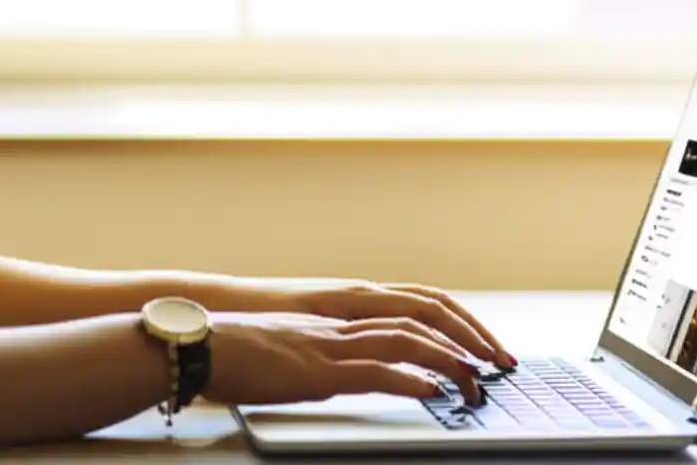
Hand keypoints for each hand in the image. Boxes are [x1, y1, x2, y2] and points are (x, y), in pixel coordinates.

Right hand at [258, 280, 515, 368]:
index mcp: (340, 314)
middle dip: (466, 338)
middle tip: (497, 362)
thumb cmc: (237, 349)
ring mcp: (329, 344)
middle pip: (420, 317)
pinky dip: (408, 378)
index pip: (412, 306)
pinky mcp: (314, 371)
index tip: (480, 343)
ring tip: (476, 376)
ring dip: (447, 357)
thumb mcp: (294, 348)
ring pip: (404, 339)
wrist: (199, 344)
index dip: (453, 322)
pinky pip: (372, 370)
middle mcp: (342, 321)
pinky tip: (431, 389)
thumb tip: (347, 374)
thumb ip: (326, 355)